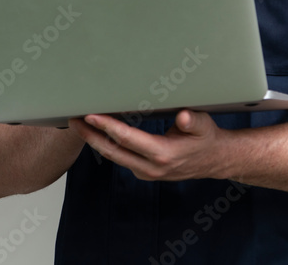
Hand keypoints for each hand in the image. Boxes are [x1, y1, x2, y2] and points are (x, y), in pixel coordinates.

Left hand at [68, 110, 227, 181]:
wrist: (214, 160)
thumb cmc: (206, 139)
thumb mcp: (204, 126)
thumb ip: (193, 121)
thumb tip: (183, 118)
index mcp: (163, 154)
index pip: (127, 139)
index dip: (107, 126)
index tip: (91, 116)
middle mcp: (151, 167)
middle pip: (113, 151)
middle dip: (91, 135)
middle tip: (73, 120)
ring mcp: (146, 172)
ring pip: (114, 157)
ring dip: (96, 141)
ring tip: (80, 125)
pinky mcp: (144, 172)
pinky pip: (120, 158)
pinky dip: (107, 146)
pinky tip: (98, 134)